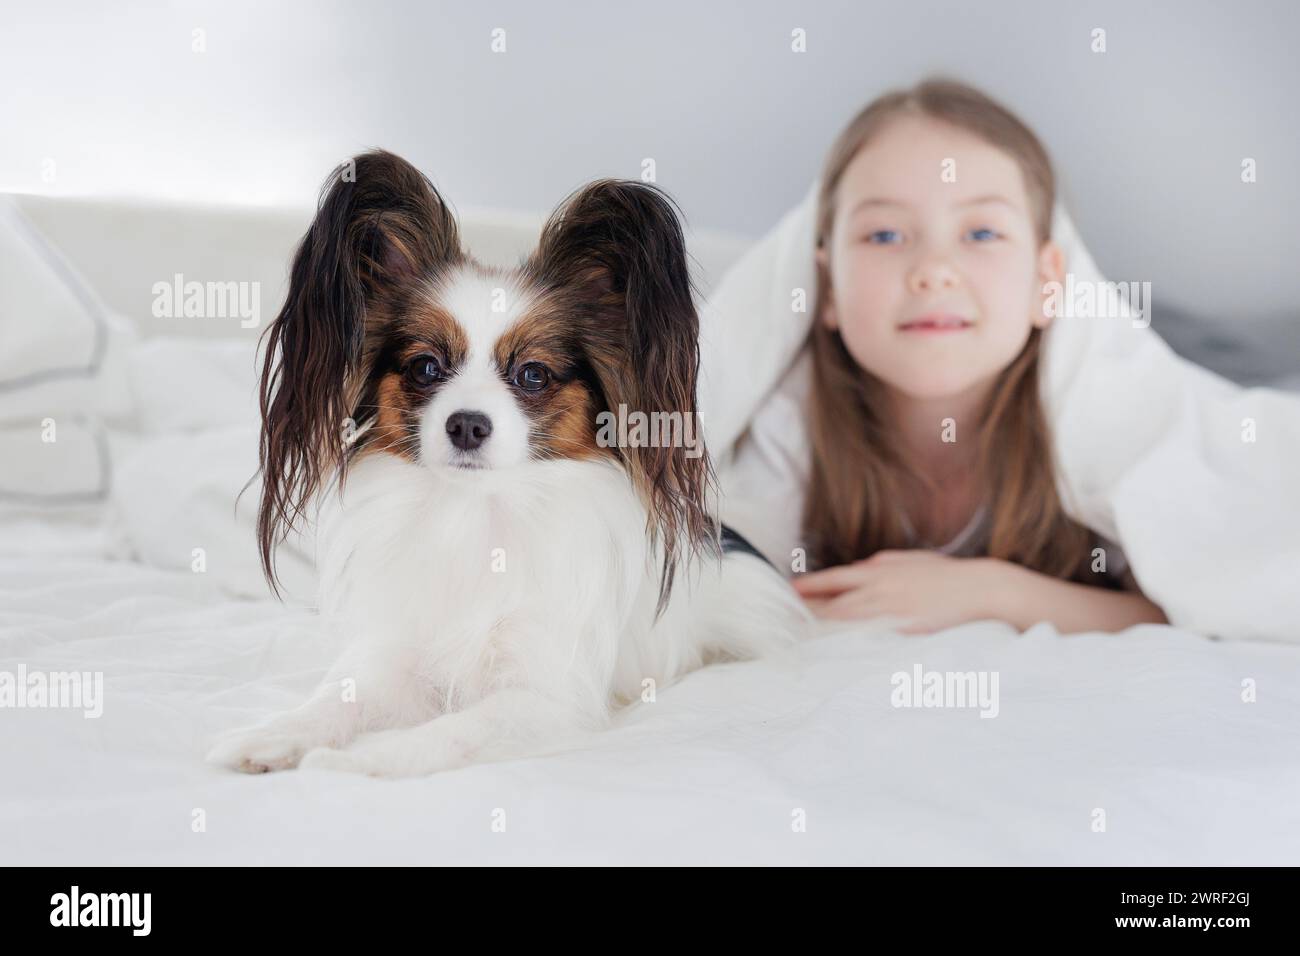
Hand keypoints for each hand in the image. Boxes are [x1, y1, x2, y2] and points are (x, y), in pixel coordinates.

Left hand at [791, 550, 998, 633]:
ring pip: (846, 623)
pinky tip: (836, 651)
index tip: (790, 591)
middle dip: (808, 611)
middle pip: (833, 603)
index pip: (835, 579)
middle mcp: (879, 590)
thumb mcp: (912, 560)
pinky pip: (869, 639)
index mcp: (880, 571)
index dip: (810, 586)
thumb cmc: (948, 576)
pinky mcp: (902, 631)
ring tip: (800, 639)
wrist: (981, 590)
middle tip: (784, 620)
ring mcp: (890, 612)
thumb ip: (884, 563)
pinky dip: (850, 643)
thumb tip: (861, 567)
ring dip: (822, 630)